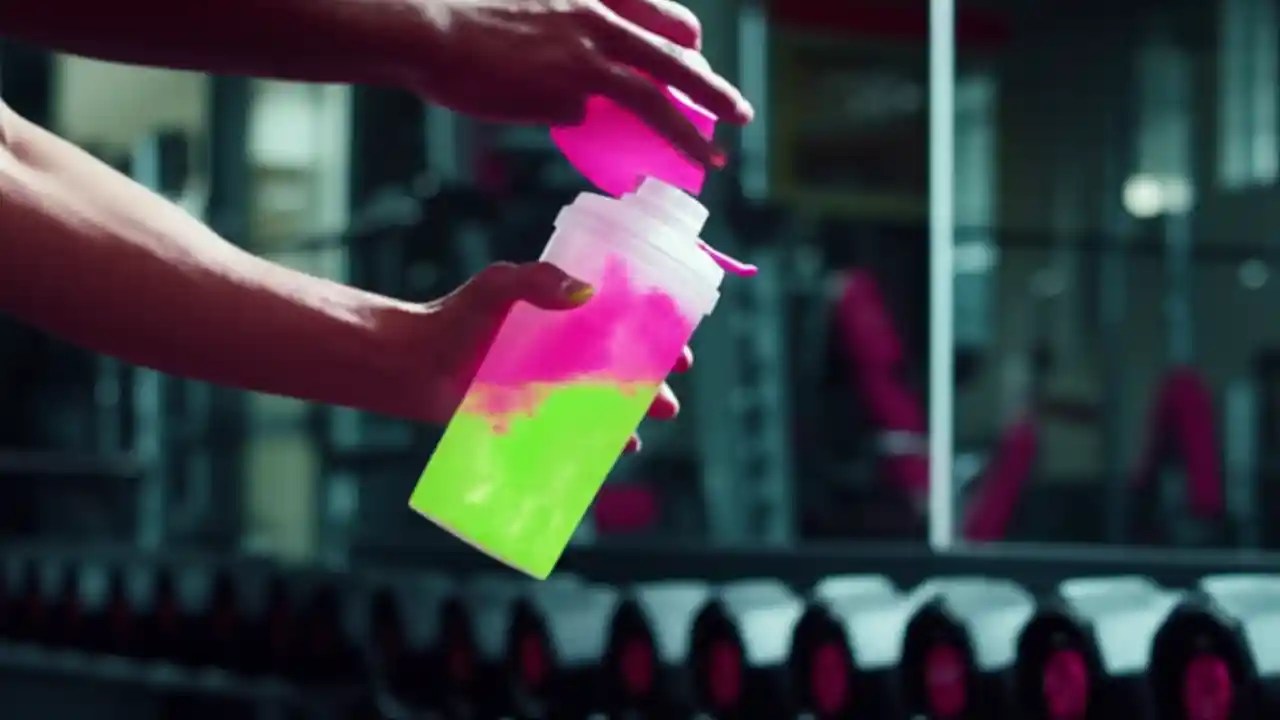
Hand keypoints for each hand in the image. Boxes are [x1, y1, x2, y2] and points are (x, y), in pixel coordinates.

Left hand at [391, 261, 689, 451]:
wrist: (411, 361)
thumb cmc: (453, 317)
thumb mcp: (498, 286)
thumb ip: (537, 282)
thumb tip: (586, 292)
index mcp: (565, 315)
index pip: (623, 323)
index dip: (657, 335)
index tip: (680, 348)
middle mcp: (563, 352)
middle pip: (622, 369)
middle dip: (650, 387)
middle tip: (668, 403)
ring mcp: (548, 387)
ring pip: (601, 404)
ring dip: (626, 420)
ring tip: (639, 436)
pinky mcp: (529, 417)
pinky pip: (570, 432)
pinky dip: (593, 444)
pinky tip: (607, 455)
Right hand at [408, 0, 752, 166]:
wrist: (428, 28)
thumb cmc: (467, 18)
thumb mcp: (532, 9)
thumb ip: (568, 34)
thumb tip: (583, 86)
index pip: (664, 19)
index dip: (688, 43)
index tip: (700, 59)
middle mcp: (599, 22)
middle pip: (675, 61)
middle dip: (714, 91)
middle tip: (740, 116)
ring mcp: (584, 59)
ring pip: (654, 99)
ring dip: (689, 134)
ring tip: (714, 159)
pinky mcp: (562, 96)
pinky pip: (584, 123)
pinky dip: (587, 135)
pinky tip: (581, 144)